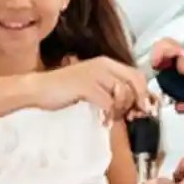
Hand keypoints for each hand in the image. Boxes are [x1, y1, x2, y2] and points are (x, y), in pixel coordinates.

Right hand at [31, 56, 152, 122]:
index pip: (137, 75)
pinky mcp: (85, 86)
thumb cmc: (64, 89)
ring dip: (121, 109)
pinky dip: (108, 115)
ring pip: (123, 93)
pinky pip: (108, 103)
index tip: (144, 110)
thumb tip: (134, 104)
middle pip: (135, 82)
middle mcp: (103, 65)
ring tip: (110, 116)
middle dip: (136, 102)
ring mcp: (94, 74)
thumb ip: (112, 90)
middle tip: (130, 116)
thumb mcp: (93, 85)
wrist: (39, 88)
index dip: (144, 94)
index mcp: (106, 63)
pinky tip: (103, 120)